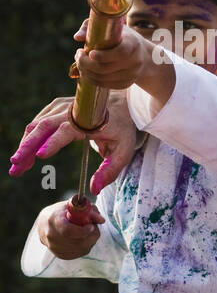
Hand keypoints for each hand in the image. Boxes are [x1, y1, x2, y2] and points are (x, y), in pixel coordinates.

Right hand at [9, 92, 140, 192]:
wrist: (122, 103)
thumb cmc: (122, 128)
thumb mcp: (124, 151)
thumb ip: (110, 170)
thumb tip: (93, 189)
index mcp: (87, 120)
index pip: (67, 130)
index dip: (53, 143)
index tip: (40, 156)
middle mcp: (70, 110)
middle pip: (43, 127)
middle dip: (27, 148)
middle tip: (16, 166)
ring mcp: (60, 107)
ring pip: (36, 125)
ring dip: (25, 146)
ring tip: (17, 167)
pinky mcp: (54, 107)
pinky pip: (37, 123)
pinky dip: (29, 139)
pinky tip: (25, 156)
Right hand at [38, 201, 104, 259]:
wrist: (45, 224)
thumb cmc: (62, 212)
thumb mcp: (73, 206)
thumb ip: (89, 210)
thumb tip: (101, 220)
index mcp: (52, 220)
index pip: (68, 231)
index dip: (83, 231)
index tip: (92, 226)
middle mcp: (51, 235)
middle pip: (78, 242)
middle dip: (92, 235)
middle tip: (94, 228)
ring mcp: (54, 247)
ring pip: (81, 248)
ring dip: (90, 240)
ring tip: (89, 232)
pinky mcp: (60, 254)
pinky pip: (79, 253)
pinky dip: (86, 246)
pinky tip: (84, 238)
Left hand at [71, 19, 153, 89]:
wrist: (142, 54)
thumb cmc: (121, 36)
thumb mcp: (110, 26)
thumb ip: (91, 26)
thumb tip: (77, 37)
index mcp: (133, 44)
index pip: (120, 53)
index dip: (103, 55)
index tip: (89, 52)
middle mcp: (135, 62)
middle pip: (105, 69)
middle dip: (85, 63)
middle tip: (78, 55)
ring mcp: (131, 75)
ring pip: (102, 79)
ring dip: (85, 71)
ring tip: (79, 62)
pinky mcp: (126, 84)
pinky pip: (105, 85)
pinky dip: (91, 79)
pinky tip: (86, 71)